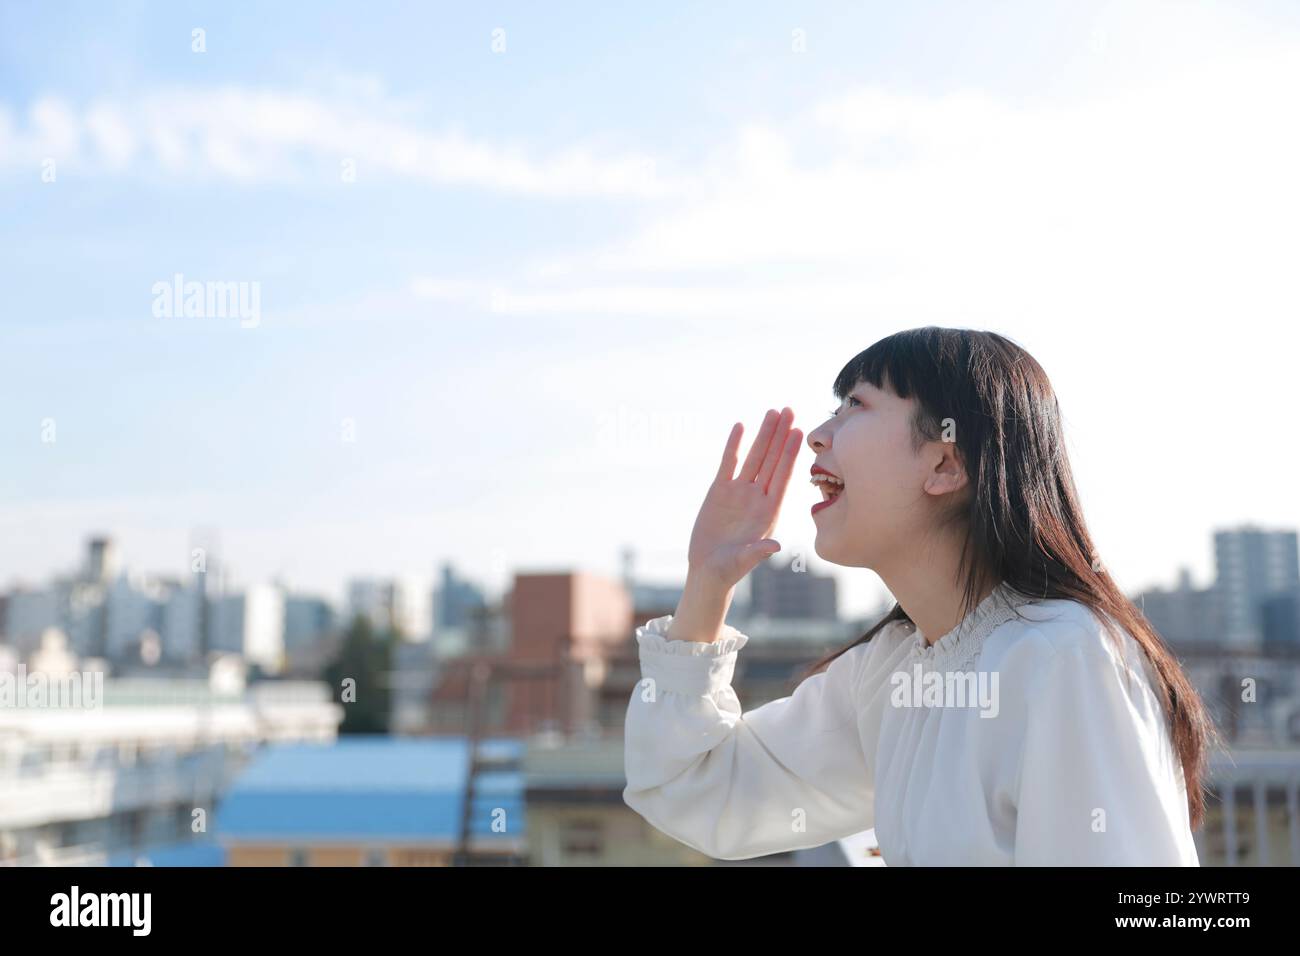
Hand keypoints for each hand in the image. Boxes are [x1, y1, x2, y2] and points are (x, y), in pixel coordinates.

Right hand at [686, 407, 802, 590]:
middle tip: (789, 410)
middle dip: (780, 436)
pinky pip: (728, 463)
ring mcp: (739, 492)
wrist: (709, 570)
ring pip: (754, 457)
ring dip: (763, 435)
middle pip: (772, 460)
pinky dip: (733, 445)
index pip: (782, 477)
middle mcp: (757, 497)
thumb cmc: (729, 570)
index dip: (789, 454)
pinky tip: (741, 426)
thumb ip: (758, 553)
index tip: (797, 433)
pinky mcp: (720, 491)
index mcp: (769, 512)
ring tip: (772, 412)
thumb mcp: (743, 562)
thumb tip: (776, 547)